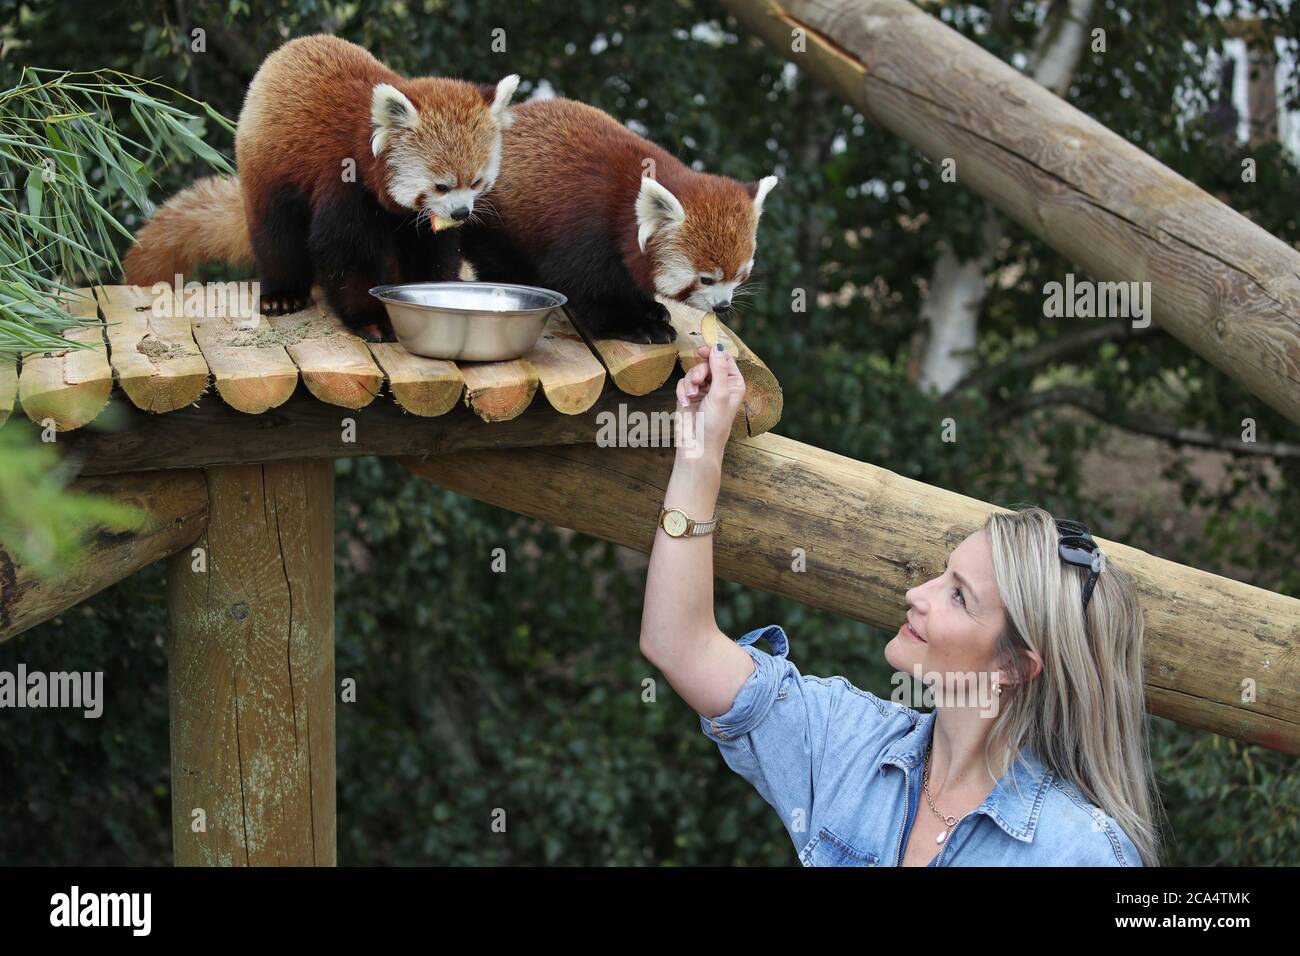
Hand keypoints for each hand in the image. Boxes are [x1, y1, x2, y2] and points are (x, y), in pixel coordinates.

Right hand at [675, 343, 746, 462]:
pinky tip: (685, 402)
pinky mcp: (689, 396)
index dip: (714, 352)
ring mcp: (704, 390)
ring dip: (689, 383)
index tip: (701, 351)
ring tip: (690, 396)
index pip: (725, 359)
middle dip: (699, 372)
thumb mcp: (720, 394)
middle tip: (696, 382)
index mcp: (733, 383)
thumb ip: (718, 370)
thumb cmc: (714, 424)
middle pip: (707, 363)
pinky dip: (682, 391)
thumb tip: (717, 348)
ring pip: (693, 372)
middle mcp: (720, 385)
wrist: (696, 446)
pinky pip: (683, 383)